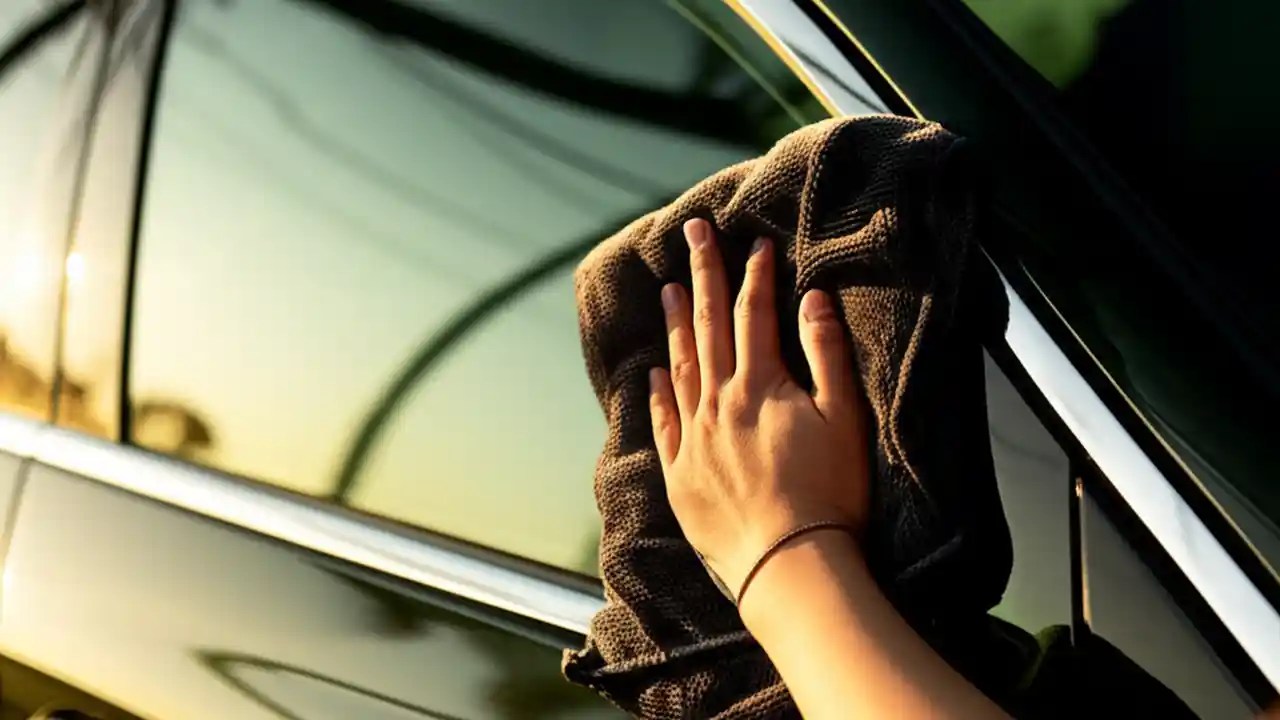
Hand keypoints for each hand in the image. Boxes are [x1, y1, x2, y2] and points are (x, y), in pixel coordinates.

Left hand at [648, 218, 870, 599]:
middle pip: (706, 327)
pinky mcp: (680, 476)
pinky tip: (654, 373)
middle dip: (700, 275)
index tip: (753, 243)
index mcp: (759, 385)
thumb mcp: (844, 417)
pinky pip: (663, 423)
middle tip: (690, 234)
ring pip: (679, 367)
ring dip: (673, 324)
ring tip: (664, 290)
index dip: (755, 275)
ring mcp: (694, 439)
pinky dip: (658, 393)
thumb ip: (826, 352)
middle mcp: (718, 403)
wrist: (791, 563)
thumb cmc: (830, 493)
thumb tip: (812, 298)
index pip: (753, 314)